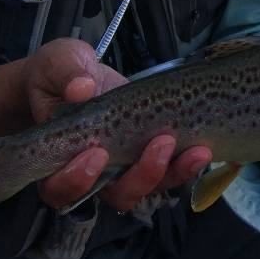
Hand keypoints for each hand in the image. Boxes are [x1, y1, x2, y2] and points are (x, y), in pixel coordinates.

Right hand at [25, 40, 211, 212]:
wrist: (75, 73)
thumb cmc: (57, 74)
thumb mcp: (56, 63)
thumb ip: (65, 75)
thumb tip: (82, 88)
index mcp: (56, 159)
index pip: (60, 188)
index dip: (77, 180)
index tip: (97, 153)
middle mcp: (92, 173)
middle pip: (115, 195)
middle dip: (141, 177)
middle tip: (160, 145)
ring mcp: (123, 167)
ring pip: (147, 188)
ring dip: (172, 173)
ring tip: (196, 150)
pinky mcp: (147, 155)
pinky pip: (167, 171)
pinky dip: (186, 164)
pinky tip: (203, 148)